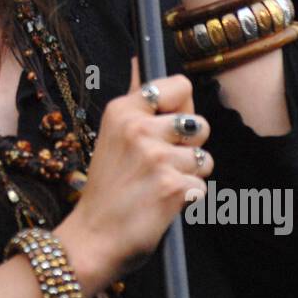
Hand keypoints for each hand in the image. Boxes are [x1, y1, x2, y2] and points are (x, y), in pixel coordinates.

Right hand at [55, 56, 213, 291]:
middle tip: (159, 167)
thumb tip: (140, 58)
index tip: (165, 130)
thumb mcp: (112, 135)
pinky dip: (188, 201)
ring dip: (189, 177)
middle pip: (200, 124)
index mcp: (122, 110)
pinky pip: (203, 187)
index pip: (181, 86)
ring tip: (157, 187)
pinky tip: (161, 205)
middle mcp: (138, 128)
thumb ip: (135, 98)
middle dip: (190, 149)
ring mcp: (156, 158)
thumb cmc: (106, 189)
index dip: (182, 110)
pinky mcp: (172, 188)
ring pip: (205, 159)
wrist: (92, 239)